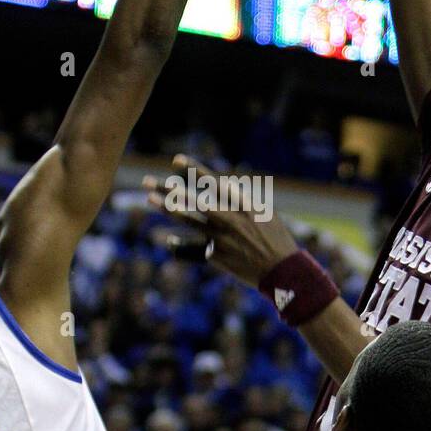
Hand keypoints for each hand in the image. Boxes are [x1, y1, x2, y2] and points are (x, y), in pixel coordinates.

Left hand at [143, 154, 297, 288]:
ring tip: (149, 200)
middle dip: (169, 190)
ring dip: (168, 209)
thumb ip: (243, 200)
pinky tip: (168, 240)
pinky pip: (193, 249)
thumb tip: (227, 187)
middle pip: (194, 200)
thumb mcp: (264, 213)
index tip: (176, 160)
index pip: (214, 183)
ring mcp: (221, 237)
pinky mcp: (217, 256)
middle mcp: (229, 218)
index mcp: (242, 204)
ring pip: (189, 221)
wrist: (283, 270)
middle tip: (147, 181)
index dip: (194, 170)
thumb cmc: (275, 239)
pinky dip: (180, 245)